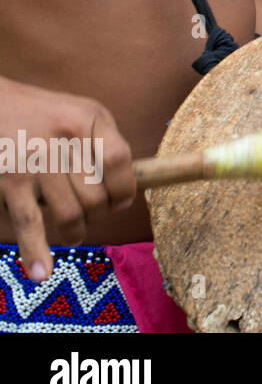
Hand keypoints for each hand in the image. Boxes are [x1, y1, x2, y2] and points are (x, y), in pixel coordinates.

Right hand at [0, 78, 134, 281]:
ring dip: (77, 230)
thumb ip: (104, 140)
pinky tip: (41, 271)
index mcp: (87, 119)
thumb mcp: (80, 111)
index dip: (125, 188)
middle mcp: (63, 139)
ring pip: (71, 212)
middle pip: (96, 193)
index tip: (121, 202)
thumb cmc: (41, 112)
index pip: (119, 161)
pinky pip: (29, 222)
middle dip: (98, 211)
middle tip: (92, 210)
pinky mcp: (11, 180)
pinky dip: (35, 251)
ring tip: (75, 233)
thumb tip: (128, 183)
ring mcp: (36, 162)